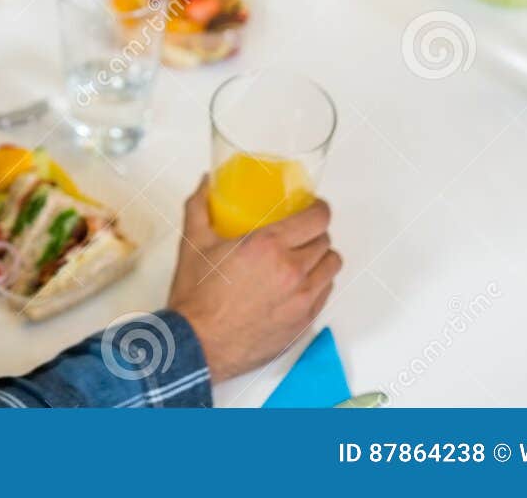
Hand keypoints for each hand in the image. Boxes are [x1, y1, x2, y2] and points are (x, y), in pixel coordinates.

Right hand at [167, 180, 341, 383]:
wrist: (199, 344)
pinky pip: (326, 294)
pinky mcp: (304, 322)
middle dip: (315, 232)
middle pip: (326, 240)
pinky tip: (299, 284)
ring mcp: (302, 299)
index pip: (317, 218)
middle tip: (299, 232)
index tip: (312, 206)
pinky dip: (317, 284)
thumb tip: (205, 182)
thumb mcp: (194, 243)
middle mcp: (292, 271)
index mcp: (269, 246)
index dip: (319, 208)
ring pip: (332, 267)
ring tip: (304, 258)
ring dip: (321, 258)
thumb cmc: (197, 299)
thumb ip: (200, 206)